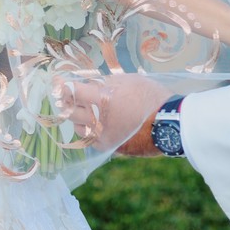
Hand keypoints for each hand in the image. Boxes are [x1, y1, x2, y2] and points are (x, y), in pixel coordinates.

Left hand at [54, 75, 170, 156]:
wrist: (171, 123)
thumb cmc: (152, 96)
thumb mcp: (128, 80)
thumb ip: (105, 82)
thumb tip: (90, 84)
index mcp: (101, 101)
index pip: (72, 93)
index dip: (63, 86)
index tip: (59, 82)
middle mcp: (98, 122)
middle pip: (70, 112)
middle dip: (66, 102)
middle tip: (66, 96)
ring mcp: (103, 138)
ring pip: (78, 129)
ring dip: (78, 119)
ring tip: (85, 110)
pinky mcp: (110, 149)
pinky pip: (92, 140)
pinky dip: (91, 131)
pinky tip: (98, 124)